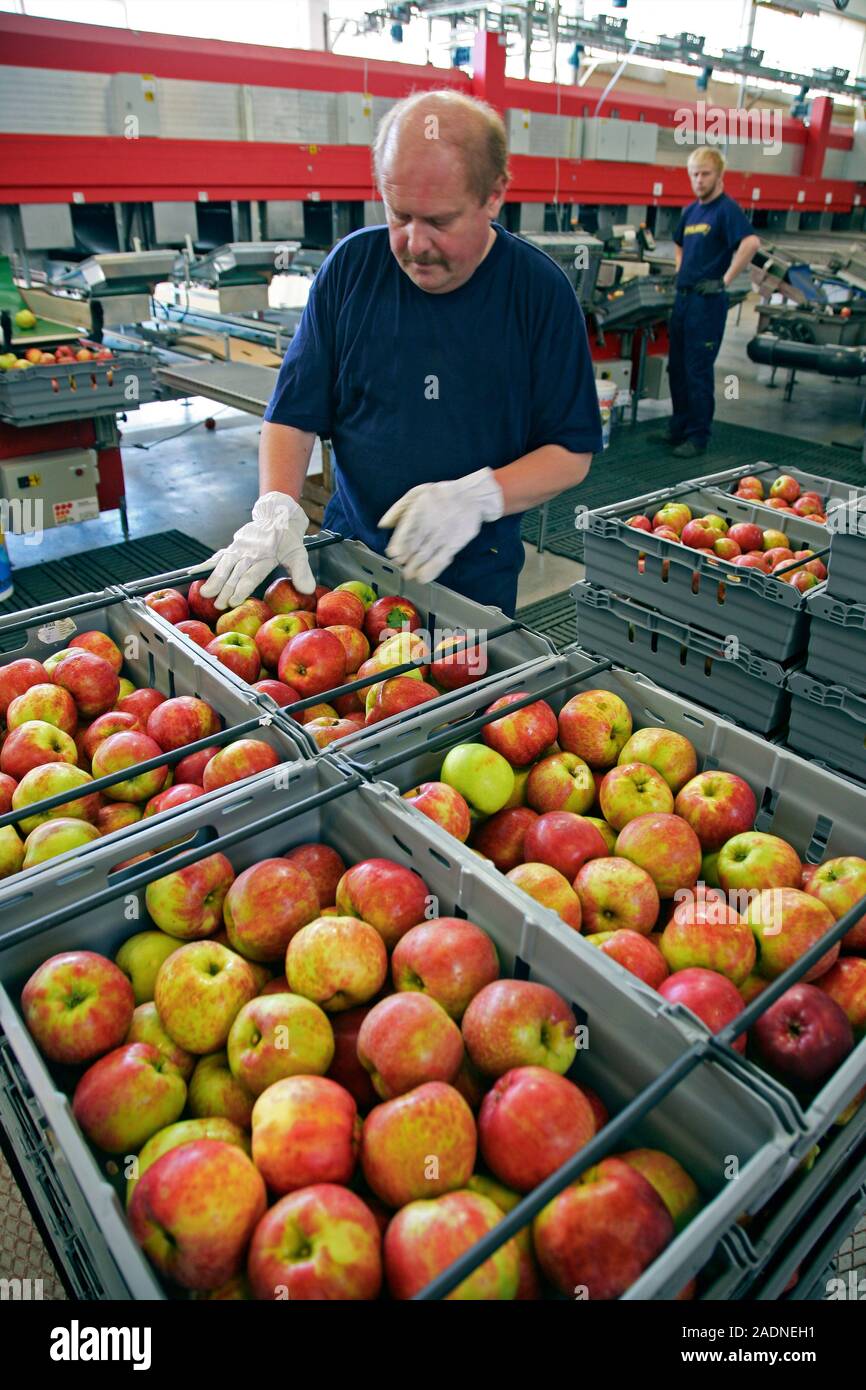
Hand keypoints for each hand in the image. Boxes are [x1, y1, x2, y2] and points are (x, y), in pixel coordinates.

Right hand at [199, 491, 314, 609]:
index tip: (234, 601)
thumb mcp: (299, 553)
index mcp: (266, 555)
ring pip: (224, 565)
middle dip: (225, 589)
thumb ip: (302, 572)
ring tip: (205, 592)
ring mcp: (239, 548)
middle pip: (235, 573)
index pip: (251, 575)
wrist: (278, 514)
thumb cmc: (289, 538)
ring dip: (214, 579)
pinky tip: (196, 573)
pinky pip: (219, 556)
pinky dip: (207, 564)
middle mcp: (250, 551)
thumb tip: (308, 590)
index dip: (242, 588)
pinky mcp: (233, 545)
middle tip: (217, 604)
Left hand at [378, 468, 504, 584]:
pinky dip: (433, 569)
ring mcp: (446, 533)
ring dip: (417, 566)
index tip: (394, 553)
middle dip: (407, 558)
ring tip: (409, 575)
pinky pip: (443, 558)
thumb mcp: (418, 494)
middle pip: (418, 543)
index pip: (409, 526)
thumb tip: (383, 525)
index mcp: (422, 506)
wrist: (473, 497)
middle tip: (400, 566)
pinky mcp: (456, 543)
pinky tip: (423, 577)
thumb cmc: (441, 495)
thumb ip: (398, 510)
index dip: (400, 542)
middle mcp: (434, 520)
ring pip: (428, 553)